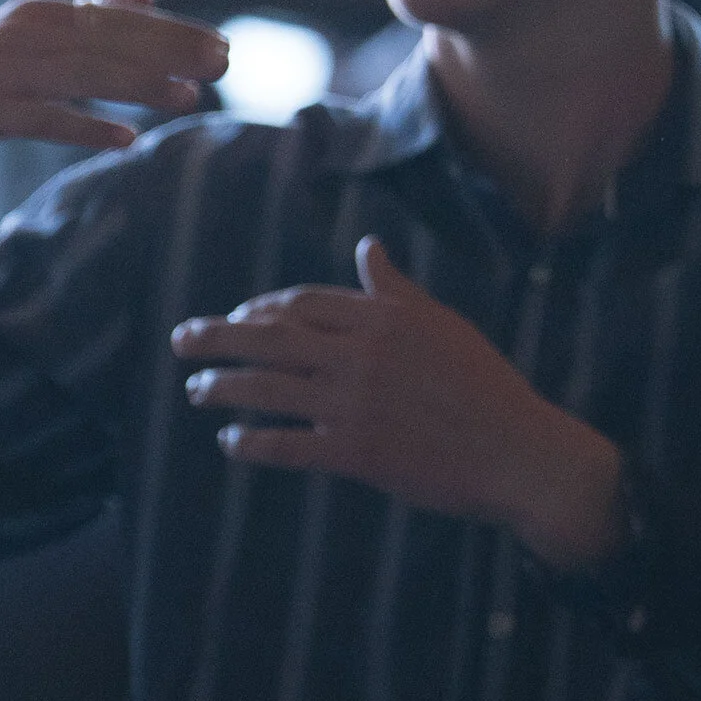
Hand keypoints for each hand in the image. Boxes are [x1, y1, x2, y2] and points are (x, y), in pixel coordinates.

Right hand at [0, 0, 228, 315]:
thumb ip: (86, 20)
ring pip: (80, 75)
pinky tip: (124, 139)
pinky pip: (39, 118)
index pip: (118, 19)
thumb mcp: (29, 49)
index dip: (173, 33)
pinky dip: (83, 126)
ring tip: (189, 101)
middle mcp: (17, 31)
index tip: (224, 49)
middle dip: (170, 53)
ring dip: (138, 87)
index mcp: (36, 13)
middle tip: (223, 68)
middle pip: (107, 41)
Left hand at [171, 237, 625, 571]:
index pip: (301, 303)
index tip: (238, 318)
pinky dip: (253, 443)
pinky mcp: (358, 453)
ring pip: (268, 388)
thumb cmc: (485, 386)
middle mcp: (363, 355)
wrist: (521, 453)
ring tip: (196, 390)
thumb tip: (368, 247)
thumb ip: (395, 290)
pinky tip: (230, 441)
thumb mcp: (443, 325)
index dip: (260, 309)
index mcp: (384, 318)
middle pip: (270, 337)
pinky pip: (288, 445)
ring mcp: (357, 404)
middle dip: (217, 336)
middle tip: (180, 340)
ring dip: (223, 387)